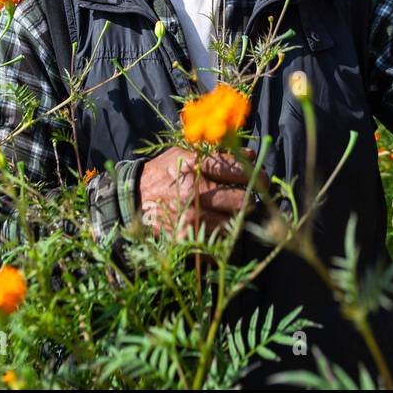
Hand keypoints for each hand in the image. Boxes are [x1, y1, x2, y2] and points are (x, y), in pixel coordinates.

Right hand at [137, 145, 266, 239]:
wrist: (131, 199)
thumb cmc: (163, 173)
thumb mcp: (184, 153)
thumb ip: (216, 153)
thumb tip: (250, 156)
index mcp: (195, 166)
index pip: (238, 171)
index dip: (255, 174)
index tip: (261, 177)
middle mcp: (195, 192)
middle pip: (243, 201)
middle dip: (250, 198)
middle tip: (250, 196)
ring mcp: (191, 218)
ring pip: (234, 222)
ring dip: (235, 218)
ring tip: (229, 211)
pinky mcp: (187, 238)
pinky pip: (218, 239)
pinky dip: (221, 233)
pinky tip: (215, 224)